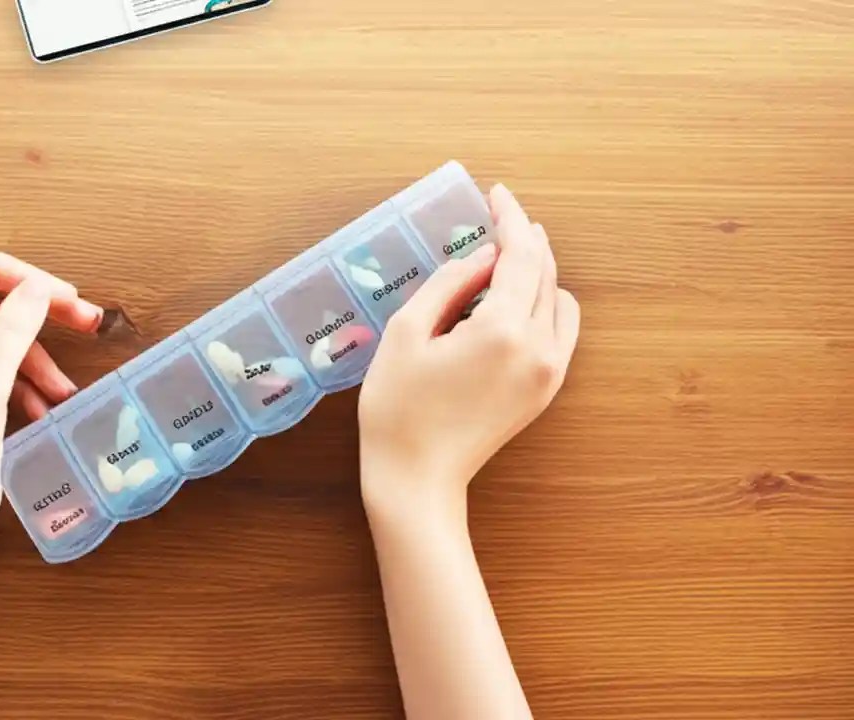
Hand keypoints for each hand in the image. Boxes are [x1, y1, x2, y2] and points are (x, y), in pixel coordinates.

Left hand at [0, 244, 102, 533]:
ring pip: (5, 326)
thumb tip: (41, 287)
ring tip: (81, 351)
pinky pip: (10, 359)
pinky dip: (35, 375)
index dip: (1, 269)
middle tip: (80, 309)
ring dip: (43, 343)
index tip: (45, 288)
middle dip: (34, 300)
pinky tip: (53, 399)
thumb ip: (13, 328)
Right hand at [359, 185, 580, 514]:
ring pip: (558, 298)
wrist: (416, 478)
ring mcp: (548, 371)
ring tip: (503, 260)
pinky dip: (545, 303)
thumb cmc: (397, 407)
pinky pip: (560, 329)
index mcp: (501, 330)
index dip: (509, 217)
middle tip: (499, 217)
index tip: (496, 194)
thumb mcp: (407, 332)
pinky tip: (515, 300)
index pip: (520, 255)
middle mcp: (537, 348)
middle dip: (523, 239)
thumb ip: (450, 283)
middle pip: (545, 272)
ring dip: (536, 270)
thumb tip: (485, 253)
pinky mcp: (546, 389)